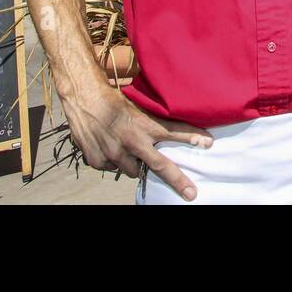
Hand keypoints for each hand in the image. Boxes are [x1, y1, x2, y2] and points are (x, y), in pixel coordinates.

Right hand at [62, 82, 212, 200]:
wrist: (83, 97)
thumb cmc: (112, 99)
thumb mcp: (137, 106)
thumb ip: (152, 122)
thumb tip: (171, 133)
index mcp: (143, 124)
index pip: (173, 131)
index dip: (192, 137)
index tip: (209, 143)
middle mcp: (131, 141)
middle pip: (159, 166)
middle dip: (177, 180)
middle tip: (191, 193)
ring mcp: (113, 154)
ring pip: (132, 170)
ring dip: (134, 164)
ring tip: (126, 148)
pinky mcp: (97, 160)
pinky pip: (111, 168)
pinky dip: (112, 161)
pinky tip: (108, 146)